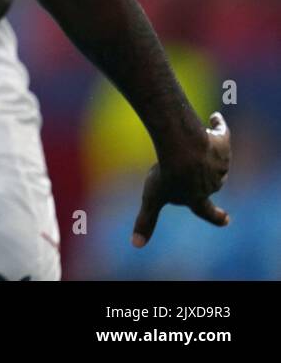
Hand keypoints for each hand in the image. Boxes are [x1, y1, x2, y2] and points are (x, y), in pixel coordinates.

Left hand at [132, 111, 230, 246]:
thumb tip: (136, 245)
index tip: (226, 220)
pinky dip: (219, 126)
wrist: (182, 148)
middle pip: (211, 182)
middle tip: (192, 167)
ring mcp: (219, 162)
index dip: (216, 217)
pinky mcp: (222, 142)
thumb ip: (147, 221)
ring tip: (197, 142)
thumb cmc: (166, 174)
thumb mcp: (152, 199)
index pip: (207, 212)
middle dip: (204, 176)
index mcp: (197, 198)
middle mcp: (212, 182)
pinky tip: (214, 117)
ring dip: (209, 151)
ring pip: (216, 158)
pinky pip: (221, 132)